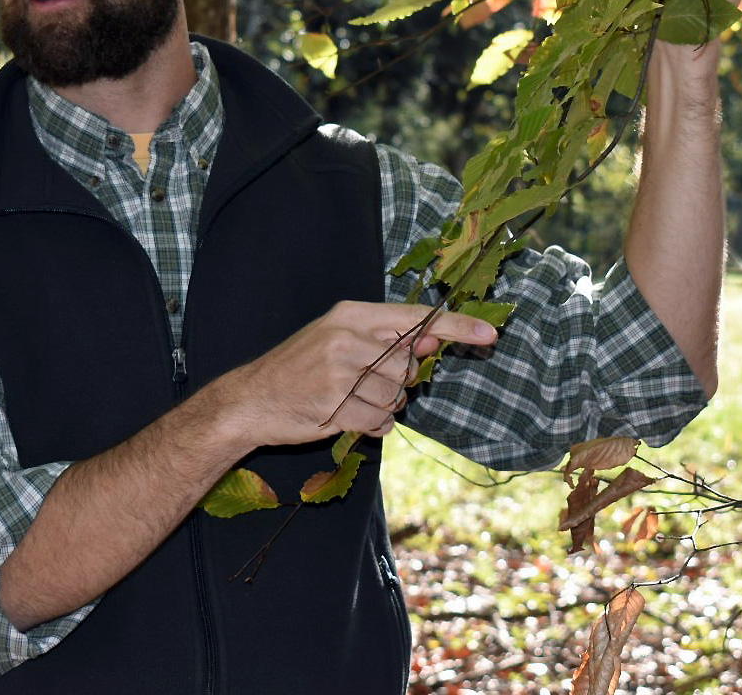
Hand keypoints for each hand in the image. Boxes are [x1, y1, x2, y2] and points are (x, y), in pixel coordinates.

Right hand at [226, 301, 496, 444]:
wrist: (250, 399)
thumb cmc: (298, 368)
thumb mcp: (336, 339)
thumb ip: (383, 338)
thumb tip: (431, 340)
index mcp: (349, 314)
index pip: (415, 318)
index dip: (457, 327)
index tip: (491, 335)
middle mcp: (346, 338)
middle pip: (407, 365)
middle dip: (396, 382)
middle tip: (362, 384)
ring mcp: (340, 372)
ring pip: (395, 397)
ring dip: (381, 407)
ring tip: (347, 401)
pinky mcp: (335, 406)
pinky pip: (381, 422)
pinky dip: (372, 427)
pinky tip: (345, 418)